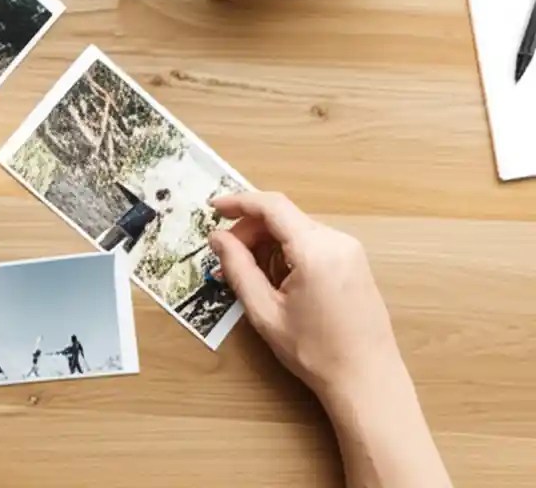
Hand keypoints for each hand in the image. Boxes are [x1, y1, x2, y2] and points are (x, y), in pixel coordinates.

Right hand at [208, 192, 401, 401]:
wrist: (367, 379)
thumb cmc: (315, 351)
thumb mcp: (265, 312)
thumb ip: (238, 268)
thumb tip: (218, 237)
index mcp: (315, 250)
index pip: (272, 206)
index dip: (239, 202)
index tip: (212, 208)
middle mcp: (337, 241)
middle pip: (283, 217)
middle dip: (250, 231)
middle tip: (225, 258)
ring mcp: (350, 251)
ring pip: (296, 230)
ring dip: (267, 243)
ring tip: (248, 276)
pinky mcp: (354, 263)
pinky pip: (312, 243)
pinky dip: (287, 252)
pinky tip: (275, 280)